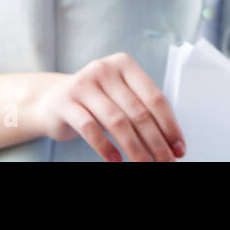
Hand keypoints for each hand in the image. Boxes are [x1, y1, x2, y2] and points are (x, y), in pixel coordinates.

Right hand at [27, 52, 184, 161]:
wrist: (50, 101)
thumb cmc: (95, 102)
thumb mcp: (119, 98)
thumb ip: (142, 110)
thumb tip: (171, 142)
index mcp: (124, 64)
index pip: (154, 97)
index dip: (169, 125)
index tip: (179, 148)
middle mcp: (105, 69)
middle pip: (138, 111)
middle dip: (155, 141)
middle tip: (166, 161)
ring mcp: (83, 84)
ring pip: (117, 121)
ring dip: (134, 148)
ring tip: (144, 164)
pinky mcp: (66, 102)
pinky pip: (90, 128)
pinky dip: (105, 147)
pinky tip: (116, 161)